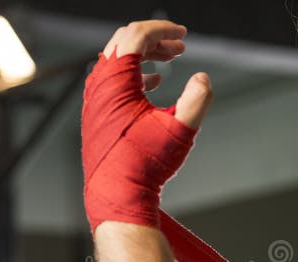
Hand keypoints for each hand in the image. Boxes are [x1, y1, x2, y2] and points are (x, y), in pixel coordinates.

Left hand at [81, 20, 213, 230]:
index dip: (162, 29)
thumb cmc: (144, 166)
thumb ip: (197, 101)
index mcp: (115, 81)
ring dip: (145, 57)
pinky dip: (134, 74)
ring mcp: (94, 101)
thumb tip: (204, 79)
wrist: (118, 196)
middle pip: (124, 43)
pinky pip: (113, 81)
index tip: (182, 34)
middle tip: (179, 46)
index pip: (136, 35)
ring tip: (170, 61)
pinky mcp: (96, 115)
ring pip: (118, 62)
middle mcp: (99, 86)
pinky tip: (154, 83)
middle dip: (155, 40)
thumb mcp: (179, 131)